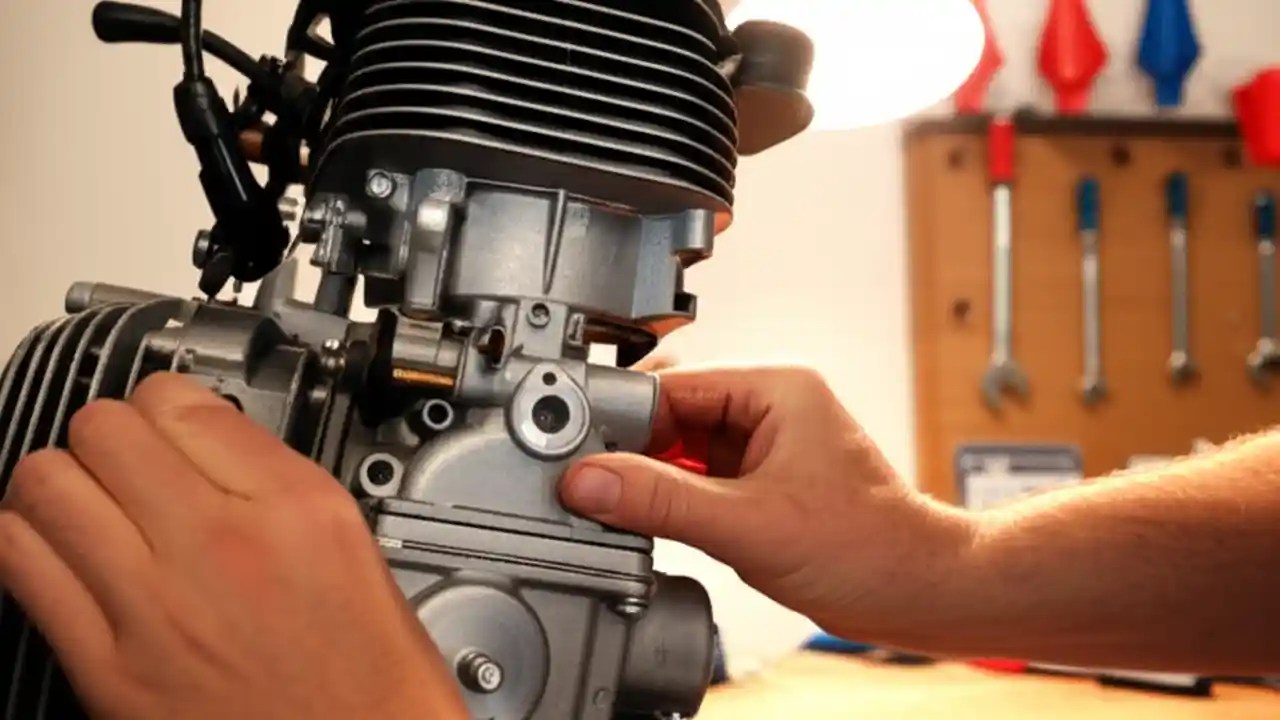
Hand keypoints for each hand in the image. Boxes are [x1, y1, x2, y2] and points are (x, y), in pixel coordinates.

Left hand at [0, 374, 466, 719]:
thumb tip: (213, 444)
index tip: (173, 420)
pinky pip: (19, 563)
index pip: (184, 401)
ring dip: (60, 480)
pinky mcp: (106, 666)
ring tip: (86, 497)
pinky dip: (26, 542)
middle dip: (111, 433)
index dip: (170, 403)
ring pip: (46, 484)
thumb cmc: (369, 679)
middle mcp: (219, 545)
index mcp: (294, 508)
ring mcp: (154, 605)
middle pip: (104, 427)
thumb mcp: (351, 547)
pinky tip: (59, 550)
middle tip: (129, 458)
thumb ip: (277, 485)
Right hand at [559, 367, 976, 642]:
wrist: (916, 593)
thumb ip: (662, 500)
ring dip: (654, 479)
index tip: (582, 450)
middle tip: (595, 483)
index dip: (623, 418)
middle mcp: (770, 408)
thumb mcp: (748, 522)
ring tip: (629, 509)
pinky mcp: (763, 484)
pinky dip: (674, 501)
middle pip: (671, 416)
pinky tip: (658, 523)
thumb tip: (592, 481)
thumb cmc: (868, 547)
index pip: (673, 387)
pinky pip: (699, 480)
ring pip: (681, 450)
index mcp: (776, 388)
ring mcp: (766, 446)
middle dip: (634, 451)